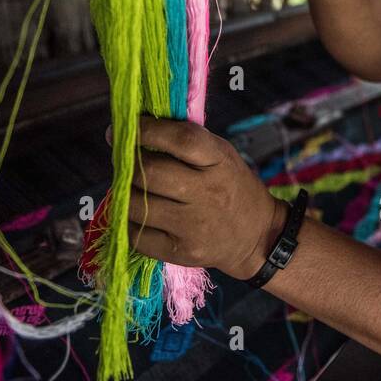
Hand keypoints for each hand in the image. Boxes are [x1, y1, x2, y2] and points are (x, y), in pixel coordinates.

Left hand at [118, 116, 287, 280]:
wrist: (257, 235)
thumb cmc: (232, 186)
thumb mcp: (222, 155)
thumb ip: (187, 142)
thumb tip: (138, 127)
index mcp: (219, 162)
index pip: (180, 139)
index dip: (147, 130)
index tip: (126, 128)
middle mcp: (208, 193)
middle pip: (150, 173)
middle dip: (127, 163)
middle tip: (123, 160)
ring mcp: (194, 227)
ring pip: (136, 205)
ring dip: (124, 193)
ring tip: (131, 187)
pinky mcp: (182, 252)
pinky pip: (136, 235)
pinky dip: (128, 221)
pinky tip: (137, 213)